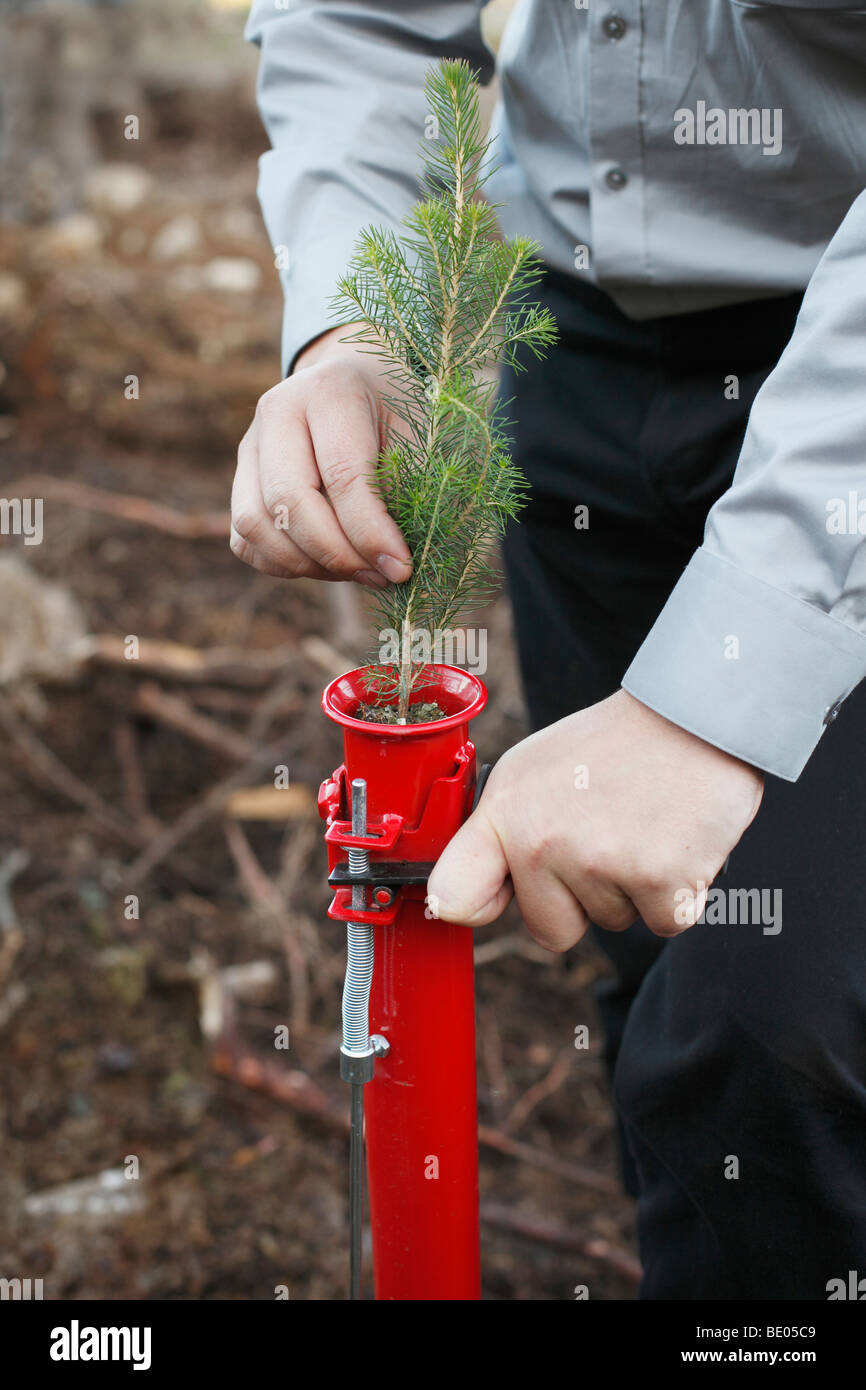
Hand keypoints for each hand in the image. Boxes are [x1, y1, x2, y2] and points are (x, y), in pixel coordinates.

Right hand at [230, 326, 412, 586]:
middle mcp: (276, 412)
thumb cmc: (397, 413)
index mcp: (329, 392)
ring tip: (356, 570)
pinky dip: (282, 565)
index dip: (369, 532)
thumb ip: (404, 488)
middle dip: (337, 555)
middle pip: (288, 502)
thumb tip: (392, 560)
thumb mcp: (417, 435)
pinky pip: (245, 539)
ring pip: (255, 524)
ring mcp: (250, 446)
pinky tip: (326, 564)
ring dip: (307, 564)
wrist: (360, 382)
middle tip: (379, 575)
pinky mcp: (240, 479)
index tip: (400, 569)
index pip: (341, 475)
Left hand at [427, 690, 763, 948]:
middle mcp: (542, 841)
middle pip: (549, 929)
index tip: (494, 902)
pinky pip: (663, 923)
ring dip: (631, 888)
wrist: (694, 717)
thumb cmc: (613, 747)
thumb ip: (500, 831)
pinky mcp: (659, 882)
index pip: (454, 894)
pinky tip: (675, 839)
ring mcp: (599, 864)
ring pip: (610, 922)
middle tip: (607, 833)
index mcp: (505, 811)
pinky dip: (677, 893)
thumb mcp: (533, 770)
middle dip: (580, 898)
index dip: (469, 909)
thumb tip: (463, 896)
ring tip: (641, 823)